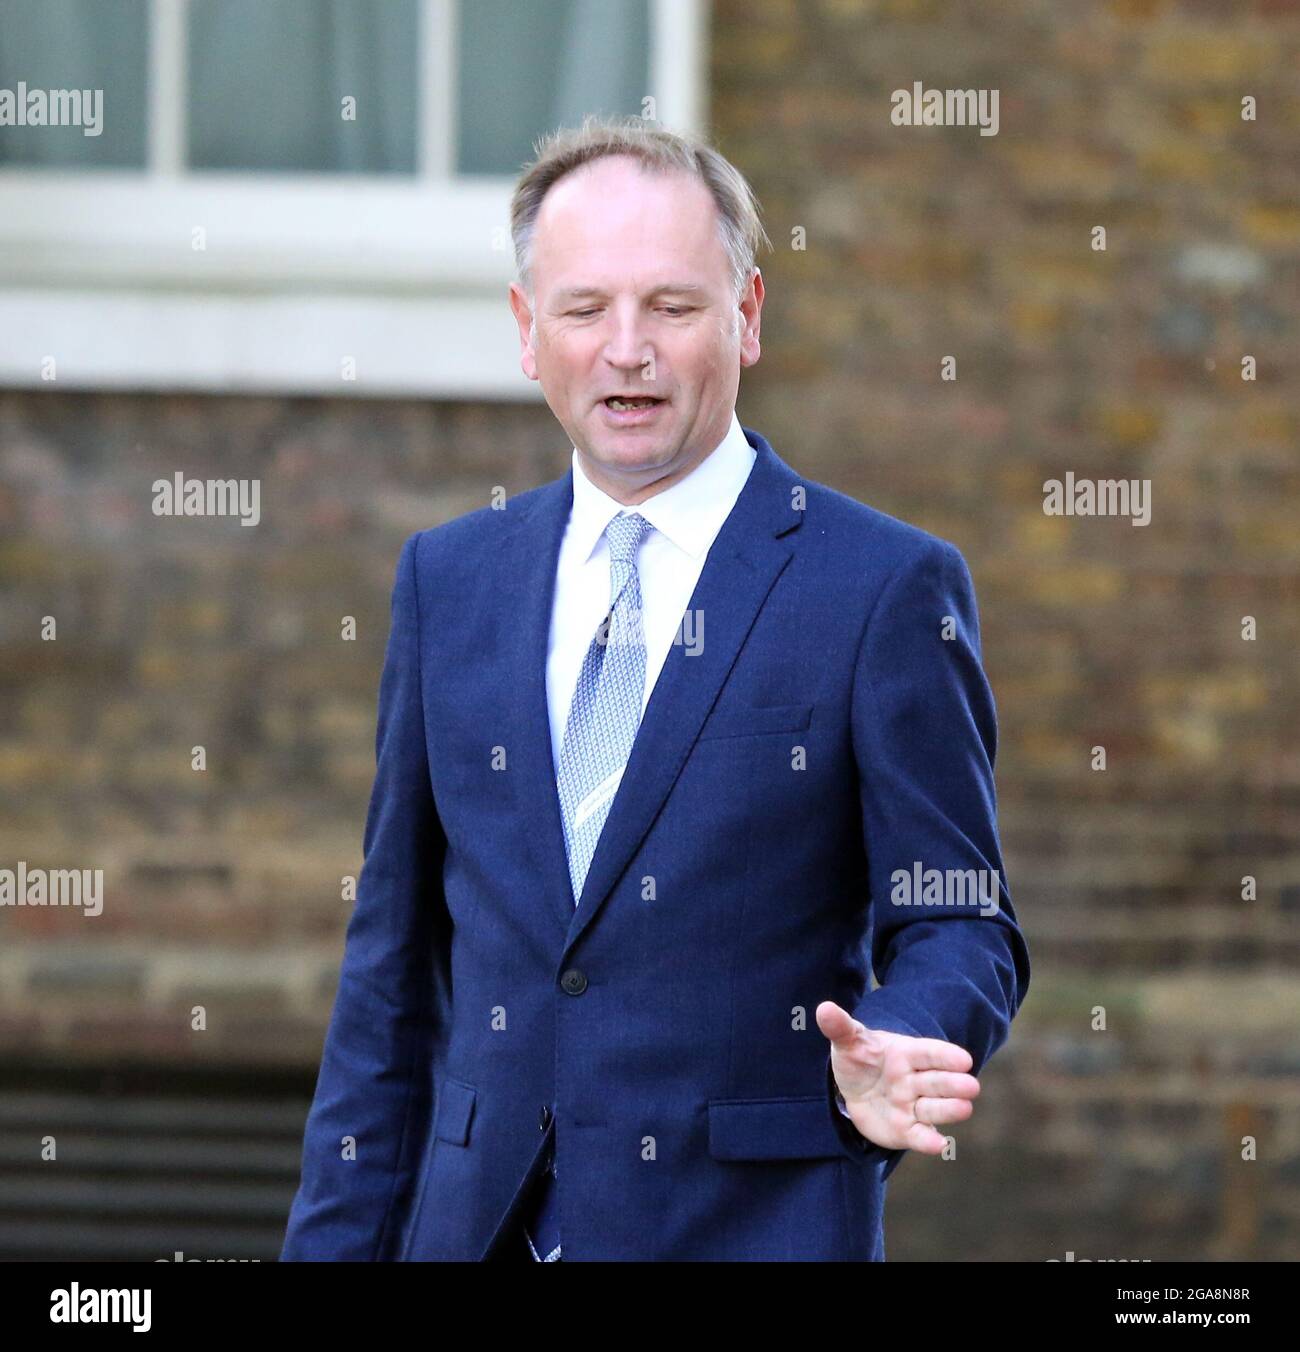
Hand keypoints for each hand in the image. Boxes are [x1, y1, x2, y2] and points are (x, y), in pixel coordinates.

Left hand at [816, 1001, 978, 1155]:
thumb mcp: (848, 1041)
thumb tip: (823, 1009)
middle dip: (953, 1084)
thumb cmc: (858, 1058)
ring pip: (934, 1108)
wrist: (850, 1088)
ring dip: (949, 1109)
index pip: (928, 1053)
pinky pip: (919, 1136)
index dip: (945, 1056)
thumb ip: (840, 1027)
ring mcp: (912, 1106)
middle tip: (971, 1086)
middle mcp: (914, 1080)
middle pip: (937, 1082)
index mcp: (905, 1054)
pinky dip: (929, 1142)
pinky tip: (940, 1146)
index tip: (964, 1059)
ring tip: (965, 1108)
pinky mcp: (907, 1130)